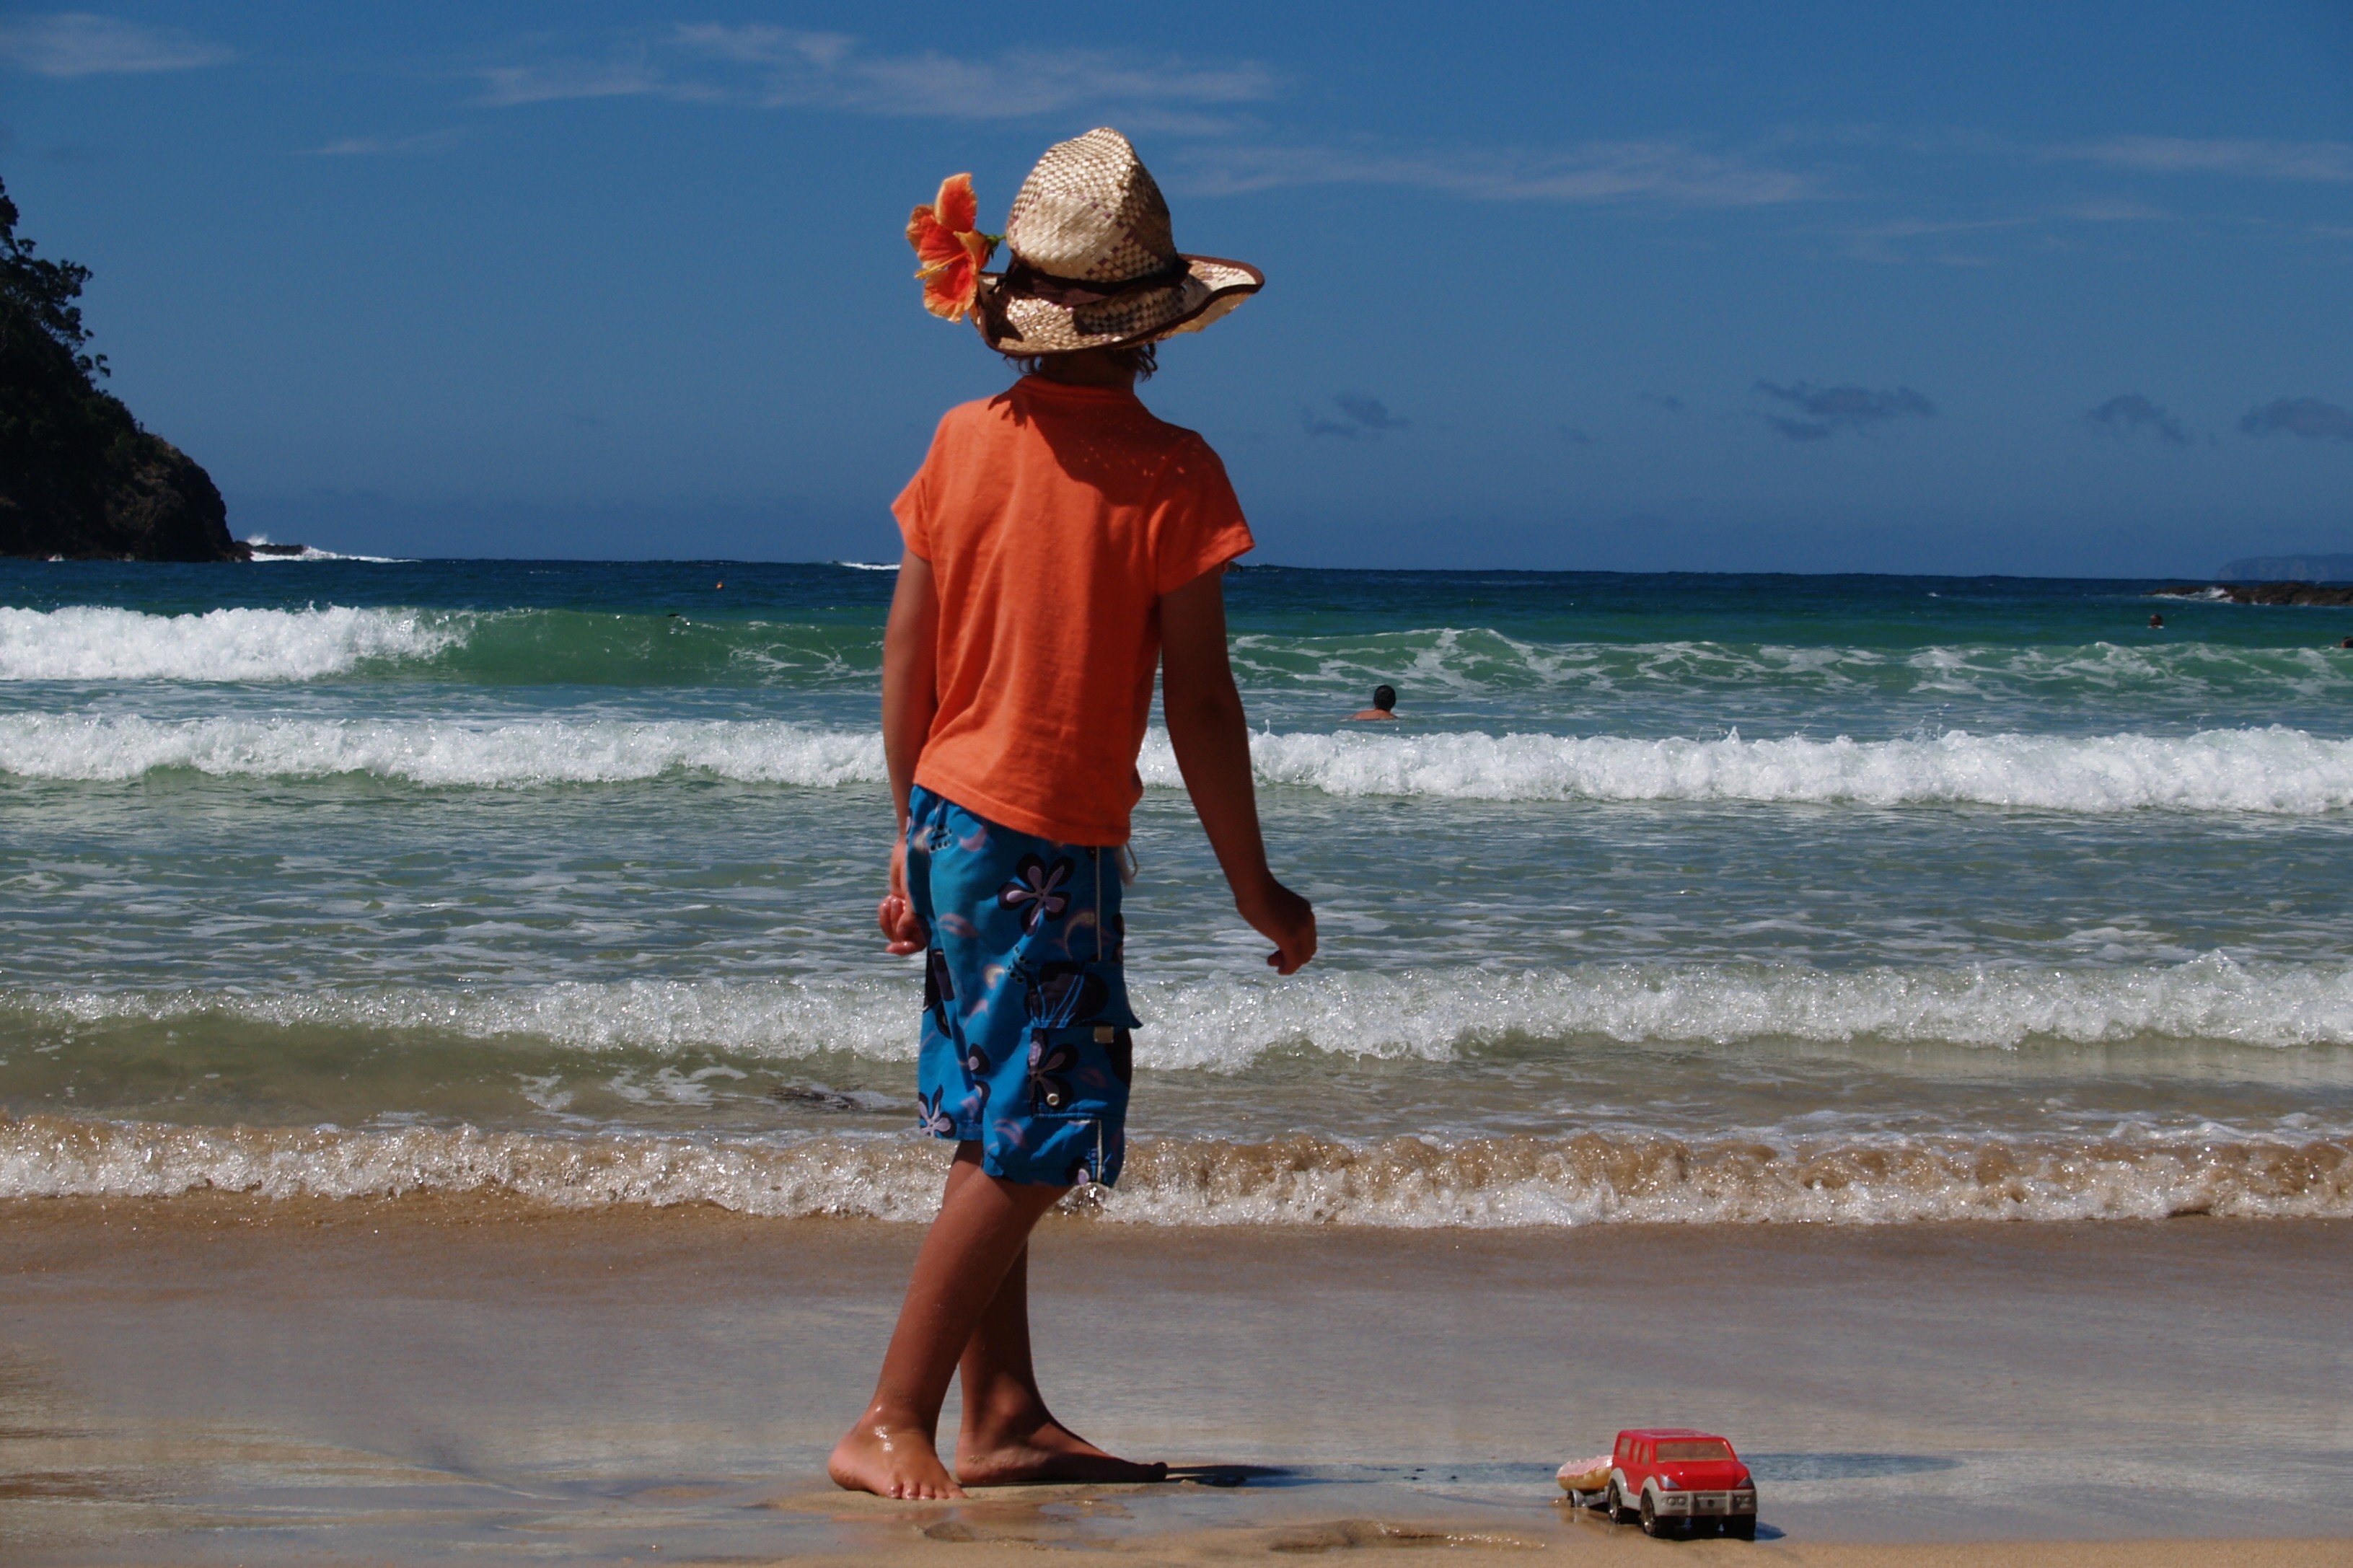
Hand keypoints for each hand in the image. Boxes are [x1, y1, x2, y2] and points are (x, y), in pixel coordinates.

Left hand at [878, 832, 924, 955]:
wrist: (911, 847)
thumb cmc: (920, 869)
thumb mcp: (915, 894)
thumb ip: (911, 917)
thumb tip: (902, 936)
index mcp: (932, 918)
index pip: (919, 943)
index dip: (906, 949)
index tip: (891, 948)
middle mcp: (922, 918)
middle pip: (904, 939)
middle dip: (894, 927)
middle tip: (894, 904)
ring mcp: (909, 912)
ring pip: (894, 930)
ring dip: (889, 919)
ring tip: (891, 899)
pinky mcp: (899, 903)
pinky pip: (887, 919)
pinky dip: (884, 913)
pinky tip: (886, 899)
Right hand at [1237, 878, 1316, 974]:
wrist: (1254, 886)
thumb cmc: (1255, 891)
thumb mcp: (1274, 904)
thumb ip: (1279, 915)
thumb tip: (1272, 922)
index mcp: (1305, 911)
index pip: (1308, 937)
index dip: (1296, 946)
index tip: (1278, 948)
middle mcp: (1308, 920)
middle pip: (1308, 948)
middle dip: (1293, 956)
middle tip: (1273, 957)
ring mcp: (1301, 930)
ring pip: (1303, 957)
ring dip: (1289, 963)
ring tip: (1272, 962)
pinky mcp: (1291, 939)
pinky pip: (1295, 961)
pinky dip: (1289, 969)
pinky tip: (1280, 971)